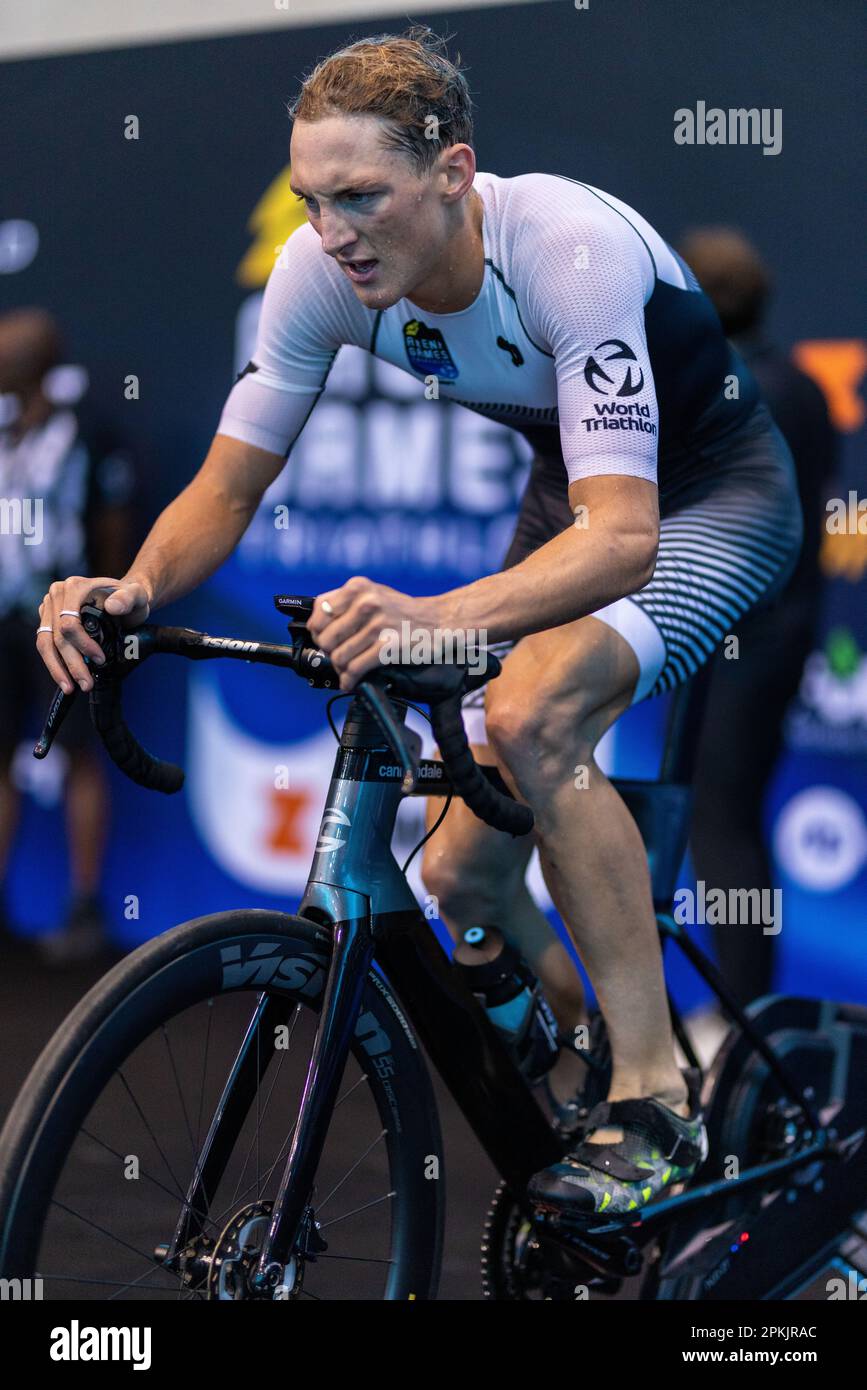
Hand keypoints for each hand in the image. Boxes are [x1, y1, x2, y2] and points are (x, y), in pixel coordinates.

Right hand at [36, 575, 151, 694]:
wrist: (123, 600)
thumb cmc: (130, 598)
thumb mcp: (136, 596)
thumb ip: (128, 598)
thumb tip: (112, 607)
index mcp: (74, 587)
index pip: (69, 622)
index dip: (82, 645)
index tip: (99, 659)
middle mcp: (57, 595)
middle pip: (56, 636)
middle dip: (71, 664)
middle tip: (86, 684)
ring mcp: (49, 608)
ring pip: (45, 643)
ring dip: (57, 669)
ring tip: (70, 688)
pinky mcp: (47, 621)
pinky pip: (45, 645)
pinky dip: (54, 664)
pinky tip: (65, 678)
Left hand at [308, 576, 434, 690]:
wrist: (438, 621)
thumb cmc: (402, 611)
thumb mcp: (373, 594)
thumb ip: (346, 604)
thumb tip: (316, 627)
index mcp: (358, 587)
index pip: (319, 613)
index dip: (318, 631)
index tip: (325, 639)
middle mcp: (366, 603)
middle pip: (326, 638)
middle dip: (329, 653)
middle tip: (338, 657)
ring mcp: (378, 625)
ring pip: (339, 656)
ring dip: (341, 669)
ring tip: (347, 670)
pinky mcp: (388, 646)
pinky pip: (356, 668)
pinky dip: (350, 679)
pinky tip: (352, 681)